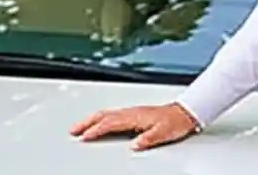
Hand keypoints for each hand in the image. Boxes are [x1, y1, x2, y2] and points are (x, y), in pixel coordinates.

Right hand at [70, 103, 199, 150]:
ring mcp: (132, 112)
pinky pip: (112, 114)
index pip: (110, 123)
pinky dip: (100, 118)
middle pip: (103, 115)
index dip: (96, 130)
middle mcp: (131, 112)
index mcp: (135, 116)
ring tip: (80, 127)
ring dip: (91, 119)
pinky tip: (99, 123)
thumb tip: (134, 145)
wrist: (185, 113)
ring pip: (106, 113)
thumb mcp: (163, 133)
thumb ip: (148, 139)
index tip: (84, 137)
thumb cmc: (174, 122)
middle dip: (86, 122)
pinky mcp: (134, 114)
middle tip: (73, 130)